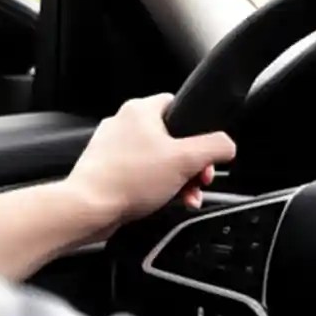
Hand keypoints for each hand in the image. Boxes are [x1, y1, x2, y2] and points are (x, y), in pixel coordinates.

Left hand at [66, 94, 236, 231]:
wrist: (88, 209)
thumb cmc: (128, 181)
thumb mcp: (188, 160)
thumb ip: (216, 147)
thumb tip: (228, 146)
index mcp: (141, 110)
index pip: (180, 106)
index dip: (200, 129)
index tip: (206, 152)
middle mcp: (123, 123)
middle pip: (173, 138)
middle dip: (192, 164)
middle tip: (199, 179)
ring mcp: (112, 147)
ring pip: (159, 158)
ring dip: (178, 178)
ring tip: (185, 196)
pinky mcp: (107, 169)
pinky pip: (141, 174)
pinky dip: (157, 187)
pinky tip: (165, 201)